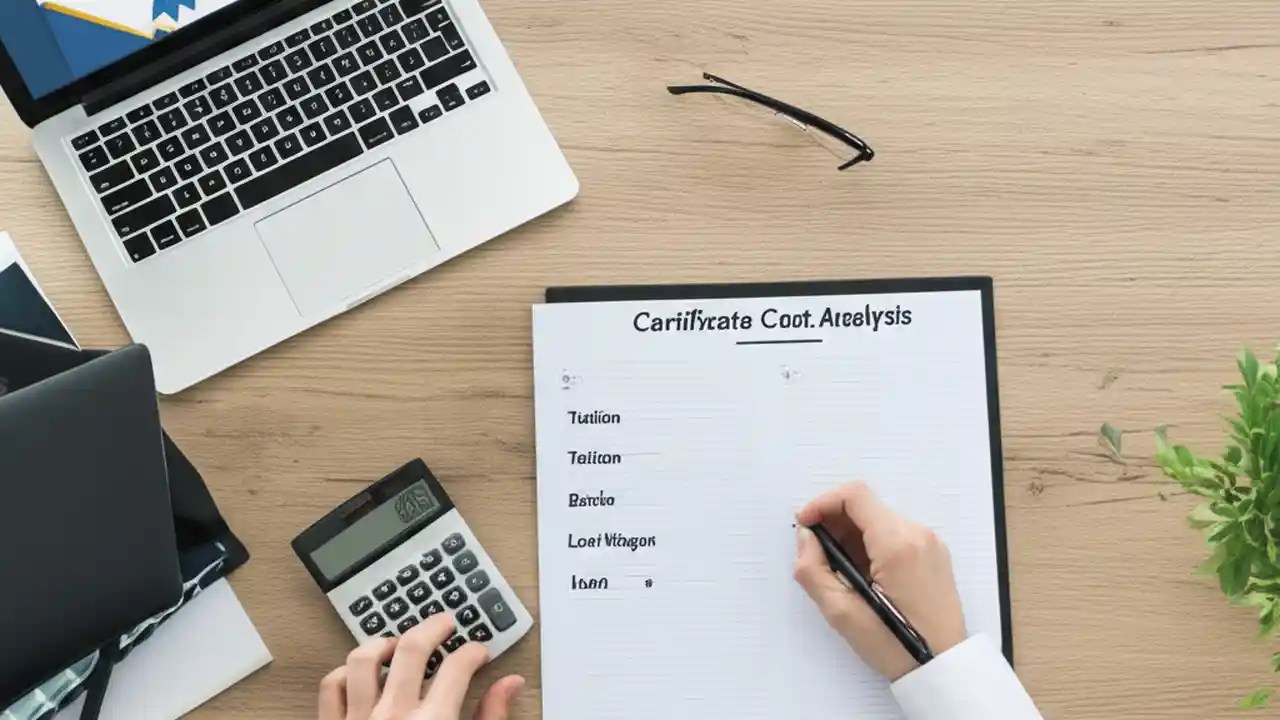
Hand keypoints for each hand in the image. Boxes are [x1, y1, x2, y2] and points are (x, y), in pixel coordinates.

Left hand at [318, 614, 523, 719]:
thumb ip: (490, 718)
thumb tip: (509, 685)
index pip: (458, 667)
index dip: (474, 651)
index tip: (479, 652)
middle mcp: (393, 717)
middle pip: (413, 648)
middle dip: (434, 627)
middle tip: (446, 623)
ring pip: (364, 659)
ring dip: (385, 643)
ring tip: (401, 643)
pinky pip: (331, 687)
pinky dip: (346, 673)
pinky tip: (362, 675)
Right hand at [793, 482, 965, 680]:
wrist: (943, 667)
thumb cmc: (896, 646)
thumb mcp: (842, 612)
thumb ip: (813, 569)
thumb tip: (806, 537)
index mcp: (897, 544)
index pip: (855, 495)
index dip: (822, 503)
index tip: (805, 525)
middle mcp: (917, 534)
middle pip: (866, 506)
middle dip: (834, 522)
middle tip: (818, 554)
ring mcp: (930, 543)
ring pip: (878, 520)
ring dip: (852, 535)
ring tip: (841, 571)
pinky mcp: (933, 554)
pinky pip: (894, 534)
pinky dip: (871, 544)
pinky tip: (863, 574)